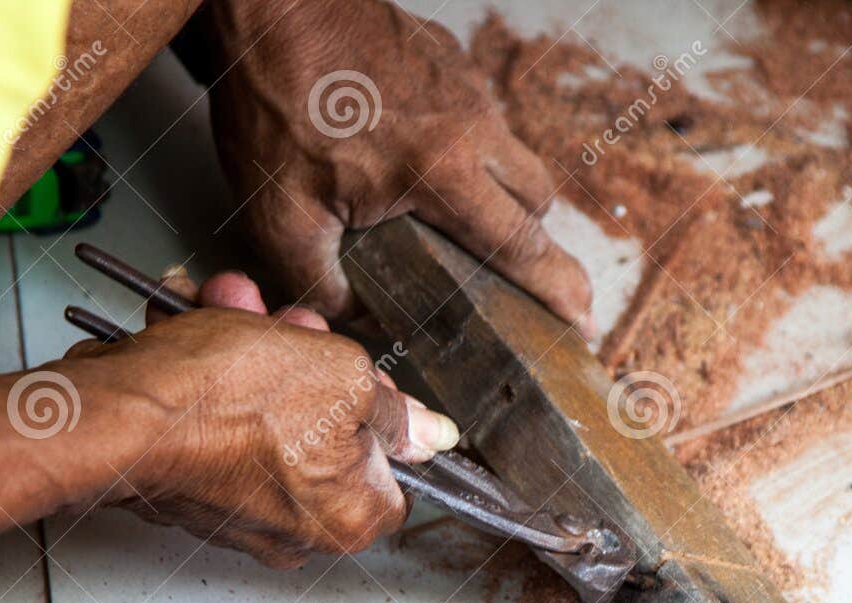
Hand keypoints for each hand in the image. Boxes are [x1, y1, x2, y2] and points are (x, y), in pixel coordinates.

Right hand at [71, 271, 459, 568]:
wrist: (118, 411)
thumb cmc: (223, 403)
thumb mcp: (343, 376)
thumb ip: (393, 407)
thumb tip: (430, 433)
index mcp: (349, 521)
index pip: (396, 471)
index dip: (381, 411)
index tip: (360, 375)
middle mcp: (295, 531)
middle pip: (328, 435)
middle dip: (309, 365)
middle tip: (292, 329)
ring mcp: (238, 510)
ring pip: (268, 415)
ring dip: (255, 352)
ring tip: (232, 310)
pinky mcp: (190, 485)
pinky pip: (215, 419)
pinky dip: (210, 372)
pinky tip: (198, 326)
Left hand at [205, 0, 593, 332]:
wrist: (268, 6)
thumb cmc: (272, 104)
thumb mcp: (281, 218)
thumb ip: (324, 285)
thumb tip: (364, 321)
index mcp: (441, 171)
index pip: (519, 244)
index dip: (556, 287)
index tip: (583, 316)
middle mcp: (470, 126)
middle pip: (536, 201)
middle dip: (526, 239)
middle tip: (500, 266)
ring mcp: (465, 86)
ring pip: (513, 155)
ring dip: (497, 191)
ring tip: (447, 210)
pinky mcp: (450, 58)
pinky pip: (481, 117)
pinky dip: (467, 147)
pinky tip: (414, 154)